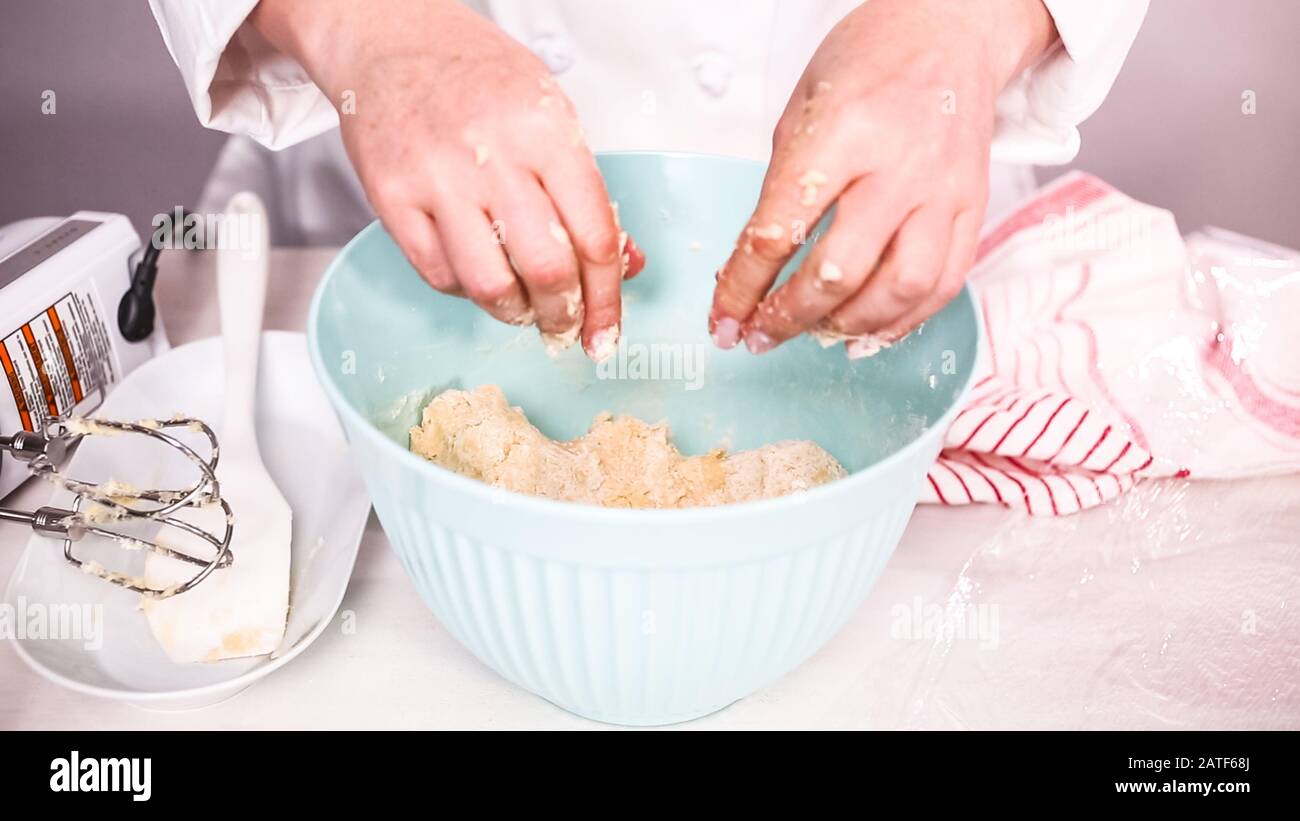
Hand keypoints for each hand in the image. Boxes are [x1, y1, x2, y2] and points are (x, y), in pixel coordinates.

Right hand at [252, 0, 644, 359]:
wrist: (390, 39)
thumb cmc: (476, 76)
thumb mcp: (551, 115)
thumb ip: (587, 193)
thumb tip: (623, 264)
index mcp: (544, 131)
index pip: (595, 236)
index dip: (608, 298)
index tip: (607, 331)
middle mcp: (491, 156)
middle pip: (548, 270)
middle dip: (565, 316)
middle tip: (566, 326)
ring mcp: (436, 180)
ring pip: (490, 285)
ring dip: (516, 312)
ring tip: (523, 305)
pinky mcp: (391, 200)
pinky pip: (440, 276)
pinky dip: (467, 292)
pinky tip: (479, 273)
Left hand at [708, 0, 1054, 355]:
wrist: (950, 32)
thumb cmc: (869, 64)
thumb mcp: (800, 111)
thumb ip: (779, 190)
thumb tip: (753, 268)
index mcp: (841, 133)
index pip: (779, 230)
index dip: (742, 287)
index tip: (723, 319)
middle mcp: (898, 166)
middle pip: (839, 270)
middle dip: (789, 317)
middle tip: (760, 335)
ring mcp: (942, 190)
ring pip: (900, 287)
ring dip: (849, 325)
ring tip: (816, 332)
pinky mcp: (973, 206)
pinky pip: (945, 283)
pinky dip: (904, 319)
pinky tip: (870, 330)